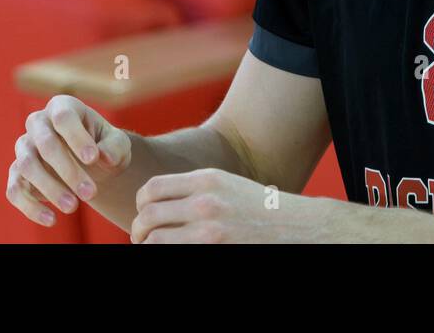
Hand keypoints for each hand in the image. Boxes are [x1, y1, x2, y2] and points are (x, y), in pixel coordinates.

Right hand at [6, 94, 131, 226]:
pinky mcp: (16, 173)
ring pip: (28, 166)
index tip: (93, 159)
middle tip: (90, 194)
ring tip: (73, 207)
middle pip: (45, 143)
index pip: (63, 117)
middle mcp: (38, 123)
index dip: (76, 138)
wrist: (92, 163)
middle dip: (68, 170)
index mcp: (62, 107)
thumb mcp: (117, 144)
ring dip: (50, 189)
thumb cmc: (104, 146)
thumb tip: (105, 157)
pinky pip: (15, 189)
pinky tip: (52, 219)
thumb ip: (115, 147)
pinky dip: (30, 206)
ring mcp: (24, 147)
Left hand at [132, 167, 291, 242]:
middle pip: (148, 215)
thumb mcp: (227, 184)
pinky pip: (173, 253)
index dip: (140, 203)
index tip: (143, 214)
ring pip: (155, 240)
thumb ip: (195, 189)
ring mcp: (209, 230)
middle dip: (138, 229)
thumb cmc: (258, 208)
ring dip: (147, 246)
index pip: (152, 188)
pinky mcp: (214, 250)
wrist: (295, 226)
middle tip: (140, 237)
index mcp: (207, 179)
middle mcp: (205, 202)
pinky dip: (165, 254)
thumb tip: (155, 202)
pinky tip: (171, 253)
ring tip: (151, 247)